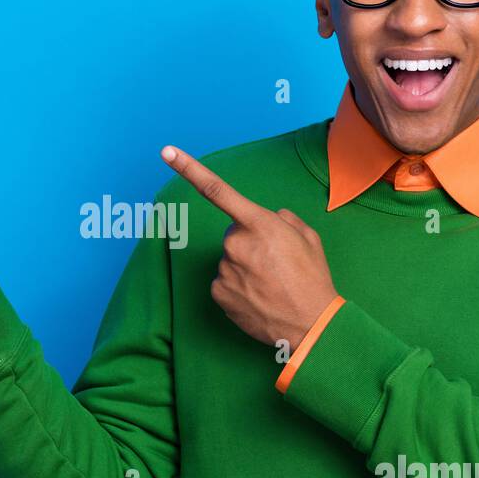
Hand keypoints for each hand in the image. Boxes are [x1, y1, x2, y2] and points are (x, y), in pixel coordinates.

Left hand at [160, 145, 338, 349]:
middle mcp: (235, 243)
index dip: (188, 168)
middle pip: (233, 234)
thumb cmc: (312, 279)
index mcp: (258, 223)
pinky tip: (258, 297)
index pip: (216, 190)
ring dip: (245, 267)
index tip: (166, 152)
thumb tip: (271, 219)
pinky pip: (224, 281)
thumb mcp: (308, 237)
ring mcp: (224, 269)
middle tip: (275, 263)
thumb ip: (284, 220)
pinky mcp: (218, 293)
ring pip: (229, 260)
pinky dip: (238, 287)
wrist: (311, 326)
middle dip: (249, 243)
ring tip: (271, 283)